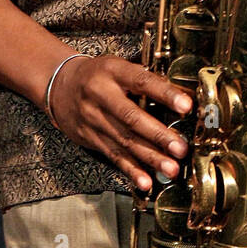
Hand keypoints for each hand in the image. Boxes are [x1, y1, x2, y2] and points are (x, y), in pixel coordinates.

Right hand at [49, 55, 191, 192]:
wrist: (60, 87)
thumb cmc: (99, 75)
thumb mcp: (118, 66)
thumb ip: (144, 79)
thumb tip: (182, 94)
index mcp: (112, 71)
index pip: (141, 81)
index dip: (164, 93)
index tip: (186, 105)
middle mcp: (100, 95)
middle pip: (131, 117)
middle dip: (158, 135)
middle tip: (180, 148)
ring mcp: (93, 119)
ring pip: (124, 141)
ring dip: (150, 158)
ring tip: (171, 168)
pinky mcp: (90, 138)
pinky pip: (113, 156)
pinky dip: (131, 170)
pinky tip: (145, 181)